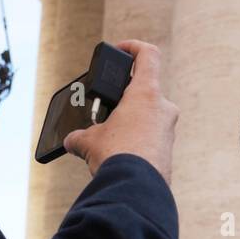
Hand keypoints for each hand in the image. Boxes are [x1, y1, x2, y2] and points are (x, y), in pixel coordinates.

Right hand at [63, 40, 178, 182]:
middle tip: (106, 109)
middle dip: (124, 99)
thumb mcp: (90, 142)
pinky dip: (135, 142)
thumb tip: (71, 141)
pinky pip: (150, 139)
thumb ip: (80, 136)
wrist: (136, 191)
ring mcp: (168, 131)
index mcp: (146, 93)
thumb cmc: (117, 155)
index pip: (148, 55)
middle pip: (144, 91)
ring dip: (129, 123)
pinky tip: (118, 156)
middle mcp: (163, 109)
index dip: (133, 47)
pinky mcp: (167, 152)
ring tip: (108, 139)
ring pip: (147, 118)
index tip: (121, 51)